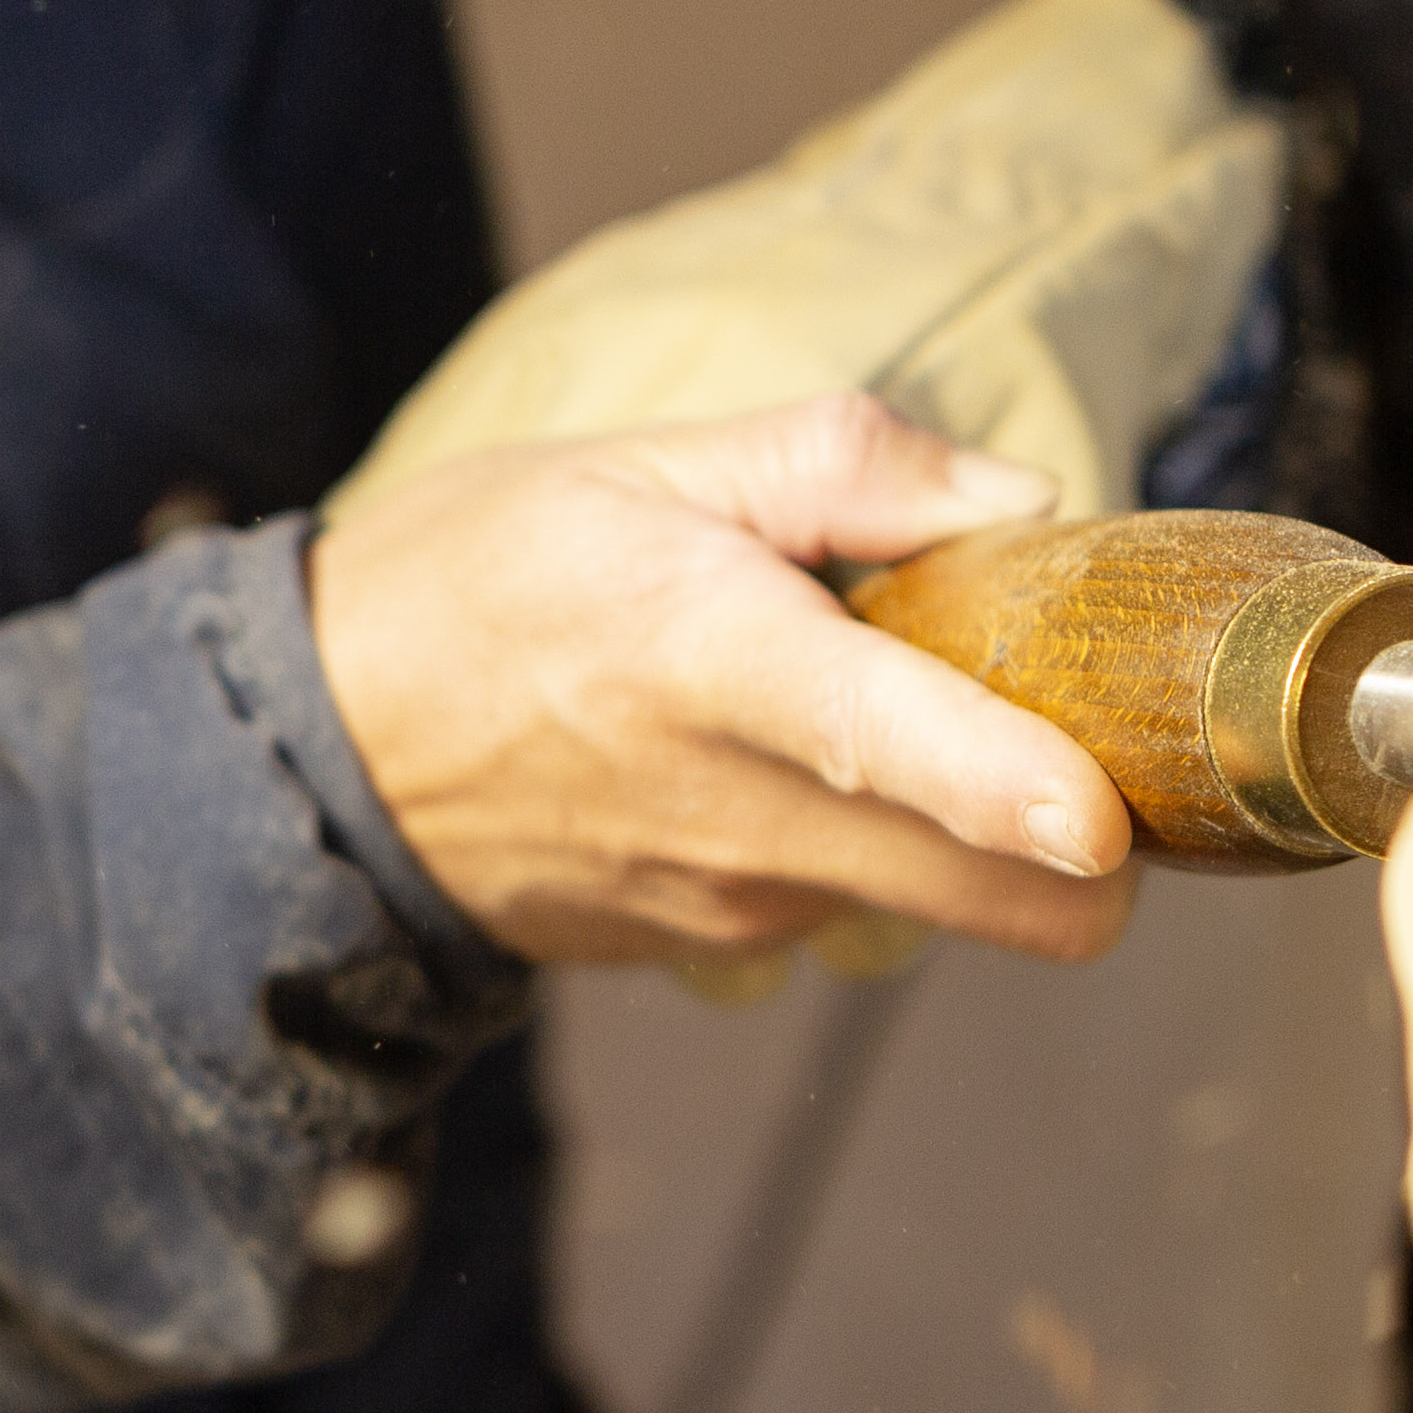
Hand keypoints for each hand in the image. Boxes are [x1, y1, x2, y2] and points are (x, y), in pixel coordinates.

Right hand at [307, 393, 1140, 965]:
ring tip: (873, 708)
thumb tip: (1016, 495)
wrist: (315, 748)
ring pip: (934, 899)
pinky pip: (846, 909)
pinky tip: (780, 766)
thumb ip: (842, 462)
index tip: (1098, 824)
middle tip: (1093, 730)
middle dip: (1095, 842)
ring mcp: (727, 903)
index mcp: (713, 656)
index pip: (883, 739)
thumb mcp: (642, 462)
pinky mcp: (711, 950)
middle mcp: (735, 809)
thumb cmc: (479, 578)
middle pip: (993, 898)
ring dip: (965, 829)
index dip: (1004, 790)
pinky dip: (864, 849)